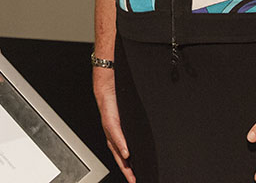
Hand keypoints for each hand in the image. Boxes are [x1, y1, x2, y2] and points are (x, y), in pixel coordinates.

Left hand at [92, 66, 134, 182]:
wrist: (108, 83)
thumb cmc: (118, 99)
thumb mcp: (129, 116)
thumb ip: (134, 127)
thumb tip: (147, 134)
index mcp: (117, 135)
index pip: (124, 156)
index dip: (130, 168)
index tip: (137, 178)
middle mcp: (112, 134)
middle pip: (120, 158)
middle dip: (128, 171)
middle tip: (135, 181)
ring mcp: (110, 128)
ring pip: (116, 150)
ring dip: (123, 163)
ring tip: (132, 174)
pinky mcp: (110, 119)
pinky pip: (115, 134)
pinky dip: (121, 144)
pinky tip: (126, 153)